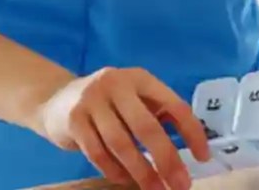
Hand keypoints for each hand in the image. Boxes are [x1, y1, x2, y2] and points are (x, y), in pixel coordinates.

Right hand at [28, 67, 209, 189]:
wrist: (55, 99)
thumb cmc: (108, 103)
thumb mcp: (134, 98)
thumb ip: (158, 112)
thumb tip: (193, 144)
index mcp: (141, 78)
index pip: (175, 105)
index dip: (192, 132)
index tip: (203, 157)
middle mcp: (117, 85)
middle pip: (147, 127)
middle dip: (167, 160)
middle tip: (181, 184)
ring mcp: (92, 102)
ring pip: (122, 144)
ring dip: (142, 172)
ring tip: (157, 189)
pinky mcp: (74, 120)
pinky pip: (98, 154)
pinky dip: (115, 171)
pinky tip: (126, 181)